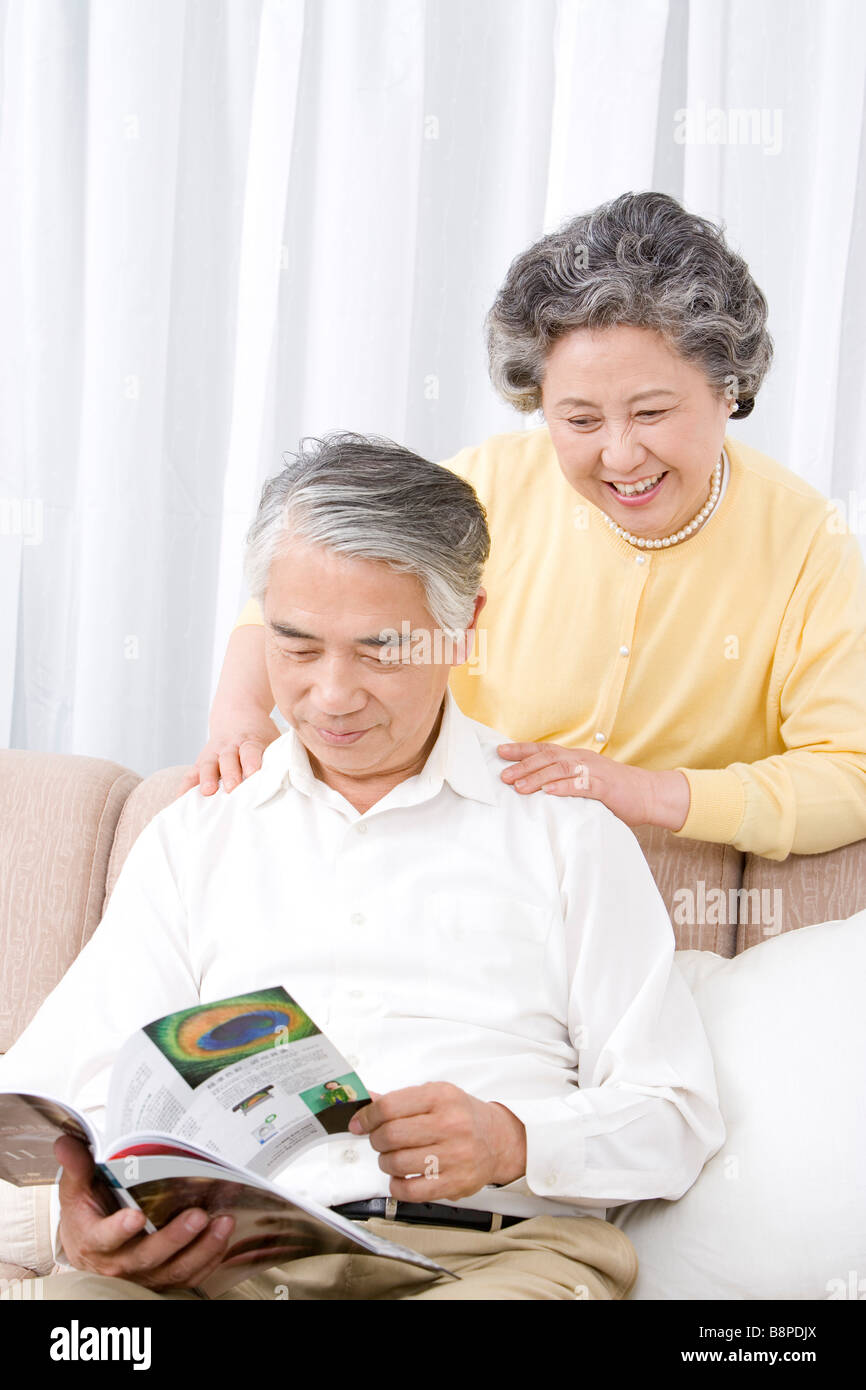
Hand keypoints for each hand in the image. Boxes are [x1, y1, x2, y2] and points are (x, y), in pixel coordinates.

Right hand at [55, 1136, 233, 1290]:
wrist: (89, 1246)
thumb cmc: (87, 1214)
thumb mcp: (75, 1190)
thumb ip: (76, 1167)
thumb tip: (66, 1142)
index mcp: (95, 1241)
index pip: (106, 1238)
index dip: (120, 1230)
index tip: (136, 1216)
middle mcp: (120, 1263)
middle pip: (148, 1256)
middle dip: (175, 1238)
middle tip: (198, 1215)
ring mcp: (144, 1274)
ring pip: (174, 1269)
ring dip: (202, 1249)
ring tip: (222, 1224)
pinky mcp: (163, 1277)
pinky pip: (189, 1276)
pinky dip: (209, 1259)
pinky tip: (223, 1238)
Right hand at [174, 708, 281, 798]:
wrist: (238, 714)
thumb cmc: (261, 736)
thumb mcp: (273, 740)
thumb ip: (281, 757)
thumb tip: (295, 780)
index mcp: (250, 741)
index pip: (251, 751)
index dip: (252, 762)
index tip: (254, 774)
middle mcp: (230, 747)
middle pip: (228, 760)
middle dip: (230, 774)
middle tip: (234, 788)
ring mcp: (213, 753)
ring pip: (208, 765)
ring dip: (207, 778)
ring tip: (208, 792)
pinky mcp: (202, 761)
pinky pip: (191, 774)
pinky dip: (185, 786)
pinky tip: (181, 800)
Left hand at [347, 1082, 525, 1200]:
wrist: (497, 1139)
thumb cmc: (461, 1116)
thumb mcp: (434, 1096)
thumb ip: (398, 1100)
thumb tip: (363, 1100)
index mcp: (441, 1097)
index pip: (390, 1107)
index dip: (367, 1117)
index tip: (359, 1123)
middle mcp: (450, 1124)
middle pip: (391, 1135)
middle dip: (376, 1140)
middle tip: (379, 1140)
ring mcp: (455, 1155)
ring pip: (397, 1163)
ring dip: (385, 1162)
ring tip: (392, 1158)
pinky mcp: (456, 1183)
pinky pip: (411, 1191)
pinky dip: (397, 1186)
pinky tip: (401, 1177)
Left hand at [498, 742, 689, 831]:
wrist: (650, 794)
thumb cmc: (616, 791)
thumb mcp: (586, 781)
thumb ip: (566, 781)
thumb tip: (537, 788)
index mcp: (577, 757)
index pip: (544, 750)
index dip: (522, 750)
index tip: (500, 753)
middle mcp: (583, 760)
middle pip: (548, 757)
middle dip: (523, 765)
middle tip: (503, 775)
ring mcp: (594, 772)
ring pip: (561, 769)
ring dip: (538, 777)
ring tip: (519, 786)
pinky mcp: (605, 787)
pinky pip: (582, 785)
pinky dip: (563, 788)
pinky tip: (548, 793)